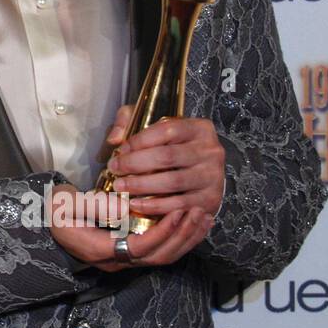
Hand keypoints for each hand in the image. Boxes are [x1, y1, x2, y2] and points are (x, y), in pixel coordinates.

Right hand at [48, 183, 214, 271]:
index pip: (141, 247)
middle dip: (182, 236)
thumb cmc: (56, 211)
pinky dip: (180, 239)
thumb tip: (123, 209)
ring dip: (186, 239)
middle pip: (158, 257)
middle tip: (199, 212)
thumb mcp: (66, 204)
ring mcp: (123, 259)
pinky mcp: (130, 253)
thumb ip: (93, 206)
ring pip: (163, 258)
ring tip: (203, 217)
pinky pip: (161, 252)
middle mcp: (115, 260)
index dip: (163, 232)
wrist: (49, 220)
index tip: (178, 210)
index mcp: (100, 250)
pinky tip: (192, 224)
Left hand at [105, 105, 225, 220]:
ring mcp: (213, 176)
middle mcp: (210, 151)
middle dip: (134, 164)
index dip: (139, 141)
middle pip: (167, 156)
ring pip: (173, 181)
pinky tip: (137, 203)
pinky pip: (180, 204)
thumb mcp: (156, 126)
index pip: (166, 130)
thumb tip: (114, 139)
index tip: (119, 151)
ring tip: (120, 187)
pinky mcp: (210, 199)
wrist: (206, 173)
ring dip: (141, 185)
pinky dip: (155, 206)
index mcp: (198, 129)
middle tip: (114, 170)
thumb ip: (130, 122)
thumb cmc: (176, 148)